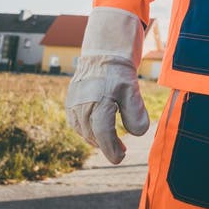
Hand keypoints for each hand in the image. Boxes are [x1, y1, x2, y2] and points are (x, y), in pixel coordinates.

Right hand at [65, 7, 149, 163]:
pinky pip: (76, 122)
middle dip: (107, 145)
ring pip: (83, 130)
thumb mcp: (132, 89)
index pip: (103, 133)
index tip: (120, 159)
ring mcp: (74, 103)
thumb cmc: (120, 70)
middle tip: (121, 152)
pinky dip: (86, 129)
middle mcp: (83, 104)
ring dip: (96, 139)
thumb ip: (134, 112)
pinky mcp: (71, 100)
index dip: (111, 148)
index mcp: (99, 101)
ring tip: (111, 142)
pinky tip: (97, 130)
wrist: (103, 50)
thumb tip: (137, 134)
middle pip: (93, 134)